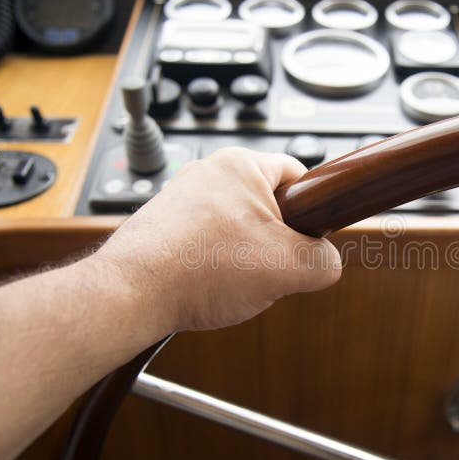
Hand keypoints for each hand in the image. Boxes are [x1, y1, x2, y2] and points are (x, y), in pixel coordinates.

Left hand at [91, 147, 340, 333]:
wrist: (132, 294)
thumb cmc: (197, 269)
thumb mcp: (288, 268)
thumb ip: (324, 261)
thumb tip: (326, 264)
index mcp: (241, 165)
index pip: (299, 176)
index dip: (313, 211)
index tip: (312, 238)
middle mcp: (209, 173)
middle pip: (268, 206)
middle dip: (276, 242)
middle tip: (271, 267)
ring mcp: (183, 198)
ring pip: (238, 228)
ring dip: (245, 257)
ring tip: (233, 281)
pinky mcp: (165, 224)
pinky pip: (209, 242)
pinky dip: (216, 265)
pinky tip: (210, 286)